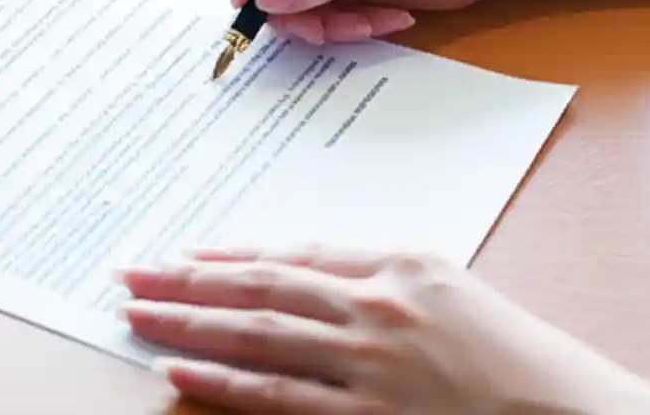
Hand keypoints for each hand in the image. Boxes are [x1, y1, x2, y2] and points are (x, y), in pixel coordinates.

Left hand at [120, 246, 649, 413]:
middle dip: (186, 280)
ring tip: (135, 313)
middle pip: (261, 285)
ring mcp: (369, 362)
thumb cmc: (520, 357)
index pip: (294, 253)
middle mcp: (378, 304)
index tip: (184, 255)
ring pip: (257, 333)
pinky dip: (224, 381)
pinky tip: (180, 370)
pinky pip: (277, 396)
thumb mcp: (454, 290)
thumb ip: (381, 273)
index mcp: (403, 263)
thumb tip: (304, 272)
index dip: (230, 255)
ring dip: (187, 322)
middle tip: (130, 272)